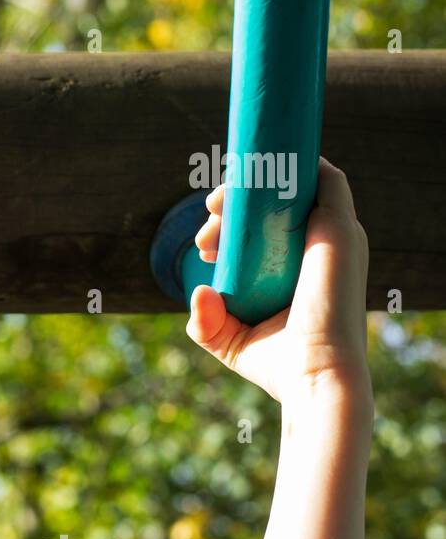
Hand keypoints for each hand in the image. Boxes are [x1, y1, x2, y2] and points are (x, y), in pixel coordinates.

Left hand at [186, 158, 371, 406]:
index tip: (204, 245)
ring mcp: (334, 234)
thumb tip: (198, 292)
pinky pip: (327, 179)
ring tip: (216, 203)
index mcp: (301, 266)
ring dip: (255, 179)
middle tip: (205, 231)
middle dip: (231, 202)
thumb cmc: (279, 363)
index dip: (229, 222)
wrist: (314, 375)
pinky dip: (296, 162)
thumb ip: (207, 321)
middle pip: (277, 200)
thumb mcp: (229, 339)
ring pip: (297, 183)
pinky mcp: (340, 228)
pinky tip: (259, 166)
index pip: (267, 224)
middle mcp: (321, 246)